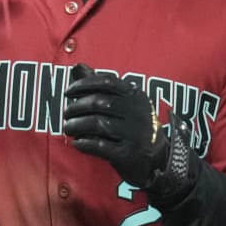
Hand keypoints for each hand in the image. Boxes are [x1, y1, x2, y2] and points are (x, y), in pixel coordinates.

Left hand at [62, 64, 167, 188]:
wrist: (159, 159)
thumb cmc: (134, 127)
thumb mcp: (125, 104)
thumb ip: (101, 86)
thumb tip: (77, 66)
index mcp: (136, 95)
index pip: (106, 82)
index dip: (83, 85)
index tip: (68, 91)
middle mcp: (138, 112)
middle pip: (99, 103)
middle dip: (77, 107)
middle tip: (66, 113)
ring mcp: (135, 133)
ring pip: (97, 123)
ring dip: (77, 125)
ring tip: (68, 128)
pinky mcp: (129, 153)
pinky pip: (100, 146)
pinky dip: (85, 144)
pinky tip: (77, 143)